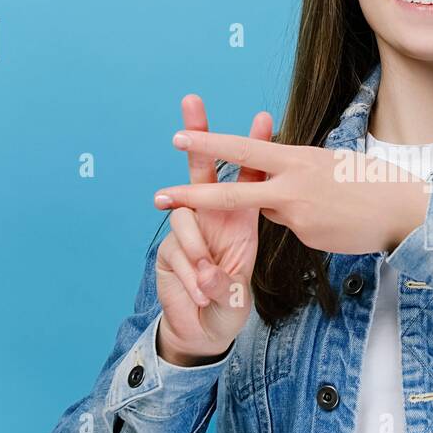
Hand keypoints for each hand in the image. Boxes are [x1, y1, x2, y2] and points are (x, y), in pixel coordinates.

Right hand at [150, 98, 272, 364]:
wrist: (205, 331)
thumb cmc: (230, 304)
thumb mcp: (239, 293)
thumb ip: (226, 282)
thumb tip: (207, 272)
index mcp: (241, 218)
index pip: (250, 177)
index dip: (256, 148)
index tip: (265, 117)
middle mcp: (212, 218)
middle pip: (203, 169)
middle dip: (198, 135)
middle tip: (192, 101)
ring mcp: (187, 231)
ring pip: (184, 219)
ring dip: (197, 252)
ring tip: (209, 284)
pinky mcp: (166, 250)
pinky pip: (177, 254)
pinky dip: (191, 279)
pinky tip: (201, 294)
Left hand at [155, 130, 431, 255]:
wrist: (401, 209)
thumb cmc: (368, 180)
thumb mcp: (327, 163)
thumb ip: (294, 172)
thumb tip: (272, 187)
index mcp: (296, 159)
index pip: (244, 151)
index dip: (209, 144)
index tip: (178, 139)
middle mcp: (292, 186)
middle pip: (232, 193)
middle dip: (192, 195)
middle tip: (158, 196)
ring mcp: (298, 215)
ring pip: (270, 213)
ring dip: (286, 208)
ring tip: (329, 202)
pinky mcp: (307, 237)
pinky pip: (295, 229)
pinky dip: (310, 224)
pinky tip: (339, 220)